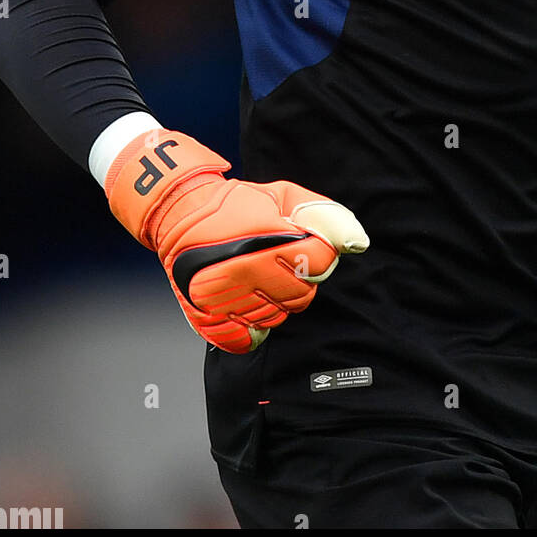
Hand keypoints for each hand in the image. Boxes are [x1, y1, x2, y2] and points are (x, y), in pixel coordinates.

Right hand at [105, 129, 368, 351]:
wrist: (178, 216)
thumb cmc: (235, 205)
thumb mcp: (283, 196)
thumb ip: (323, 215)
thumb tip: (357, 242)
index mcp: (265, 238)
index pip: (320, 263)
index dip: (317, 254)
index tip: (300, 245)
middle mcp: (243, 270)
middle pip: (303, 295)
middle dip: (297, 279)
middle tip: (275, 261)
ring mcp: (223, 298)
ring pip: (278, 317)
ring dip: (274, 301)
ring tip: (255, 277)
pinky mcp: (207, 318)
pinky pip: (249, 339)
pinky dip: (251, 326)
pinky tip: (244, 302)